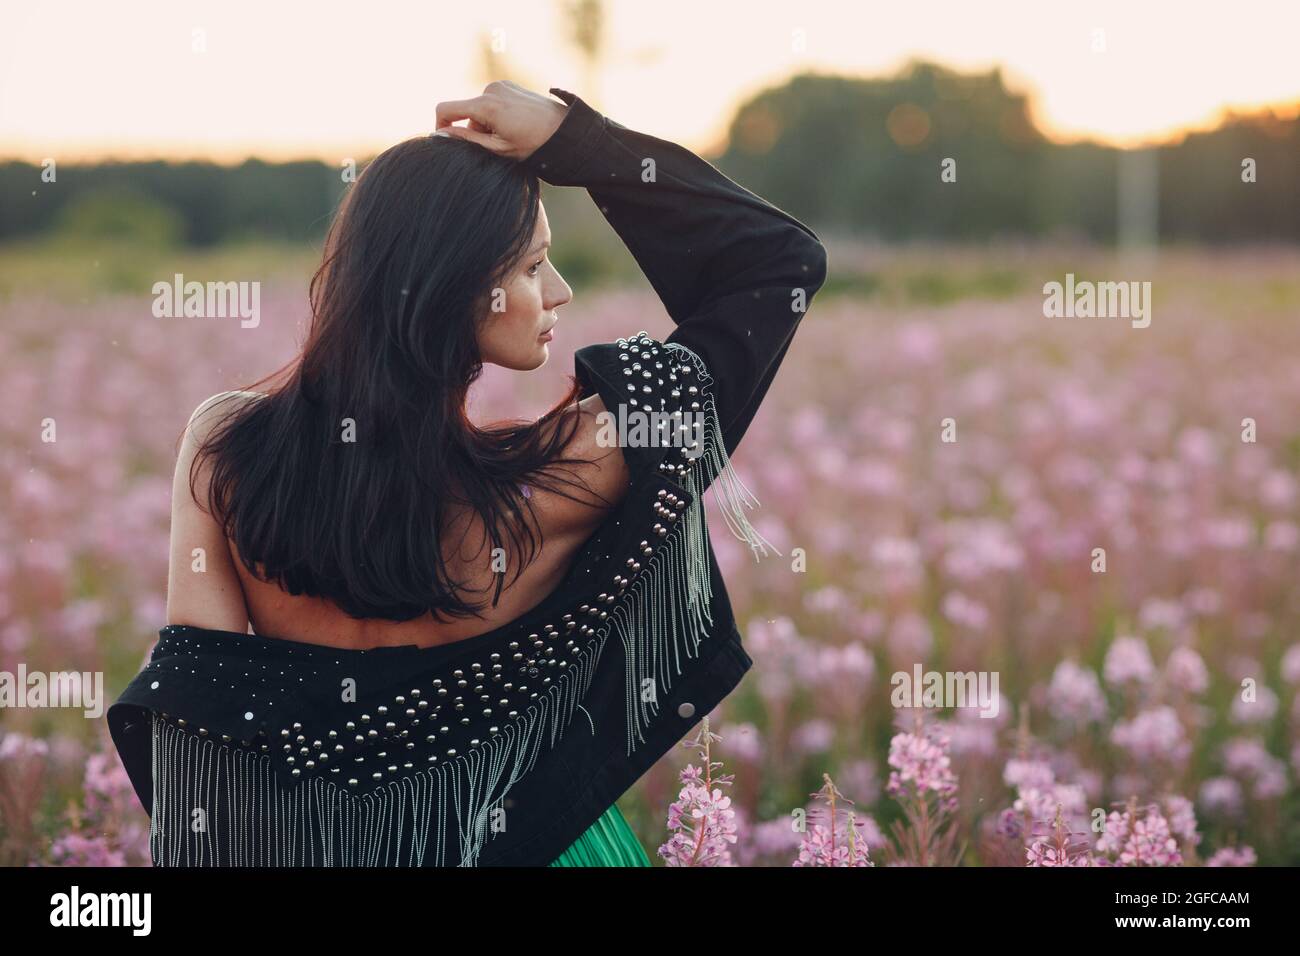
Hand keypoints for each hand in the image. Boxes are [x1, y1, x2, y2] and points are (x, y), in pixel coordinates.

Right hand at [434, 81, 568, 160]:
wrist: (565, 130)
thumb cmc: (534, 144)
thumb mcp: (498, 148)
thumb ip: (467, 140)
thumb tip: (440, 134)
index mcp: (486, 105)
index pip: (446, 110)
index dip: (440, 126)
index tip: (446, 141)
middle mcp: (491, 89)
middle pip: (466, 112)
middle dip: (474, 131)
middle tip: (497, 146)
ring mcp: (501, 85)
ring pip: (479, 108)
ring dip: (486, 125)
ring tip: (510, 137)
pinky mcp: (510, 86)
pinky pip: (492, 102)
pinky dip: (495, 116)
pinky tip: (515, 126)